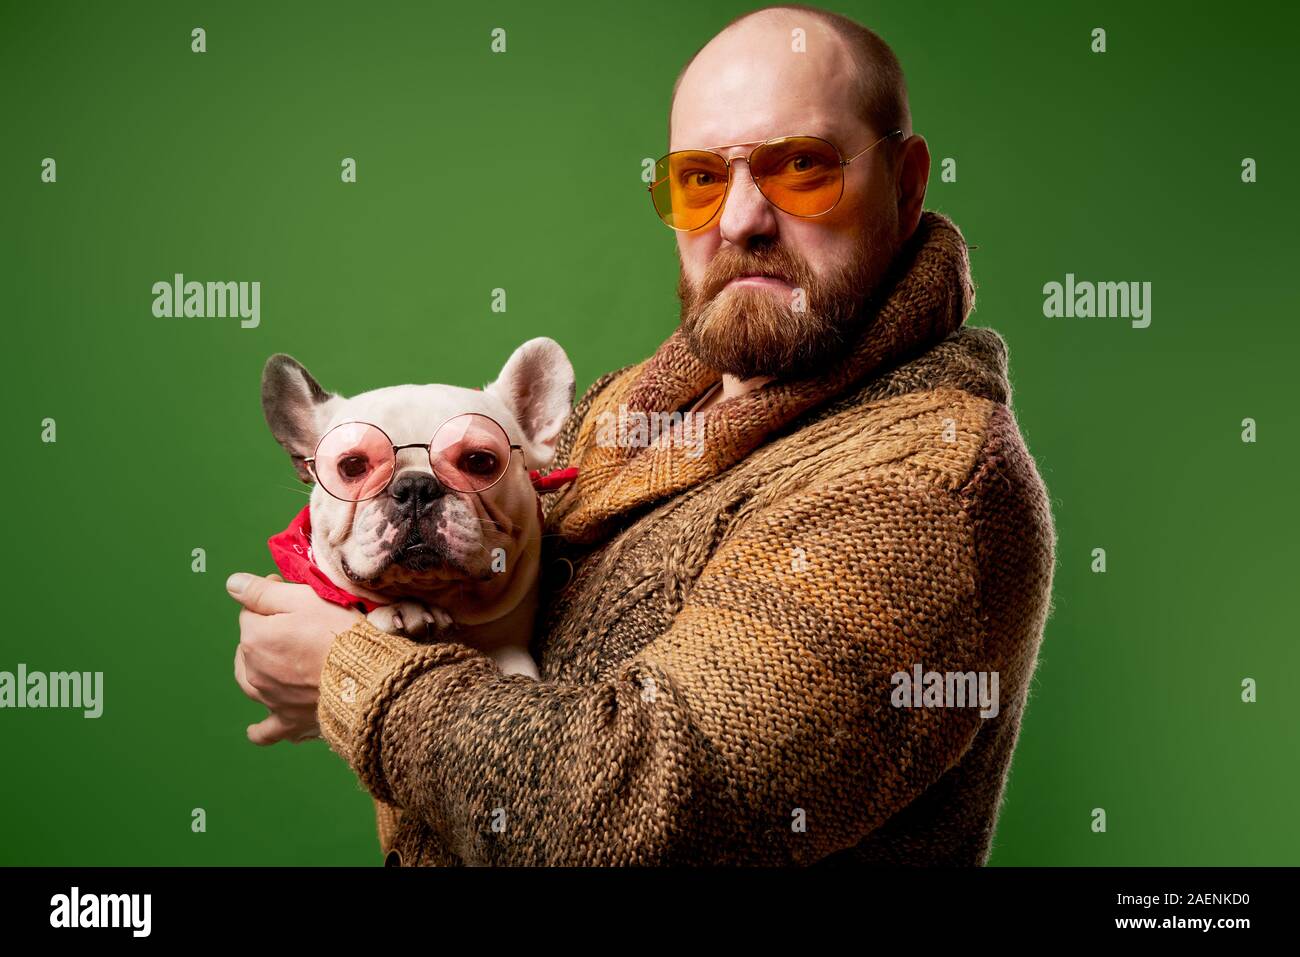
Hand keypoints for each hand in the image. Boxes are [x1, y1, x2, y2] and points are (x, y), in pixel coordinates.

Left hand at [228, 572, 362, 745]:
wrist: (365, 679)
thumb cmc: (339, 634)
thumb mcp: (305, 599)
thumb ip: (263, 592)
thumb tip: (231, 584)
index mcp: (254, 638)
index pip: (250, 612)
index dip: (271, 600)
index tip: (295, 596)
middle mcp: (254, 670)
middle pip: (249, 645)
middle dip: (266, 634)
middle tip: (298, 627)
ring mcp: (270, 698)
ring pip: (250, 680)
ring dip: (258, 668)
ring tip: (276, 661)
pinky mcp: (288, 720)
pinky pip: (267, 730)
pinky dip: (260, 730)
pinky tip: (255, 731)